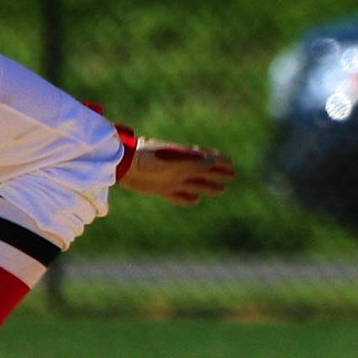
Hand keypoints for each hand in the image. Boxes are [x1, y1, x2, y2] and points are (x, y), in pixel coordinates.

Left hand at [117, 136, 236, 204]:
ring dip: (209, 187)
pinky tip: (195, 200)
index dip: (220, 162)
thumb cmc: (147, 157)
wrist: (124, 165)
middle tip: (233, 176)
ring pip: (195, 184)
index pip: (207, 160)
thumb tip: (212, 162)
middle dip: (219, 174)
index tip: (232, 163)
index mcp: (184, 158)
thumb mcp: (171, 158)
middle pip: (205, 172)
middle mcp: (180, 169)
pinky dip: (188, 198)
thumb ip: (191, 161)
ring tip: (222, 190)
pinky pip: (178, 196)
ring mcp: (171, 179)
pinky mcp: (161, 189)